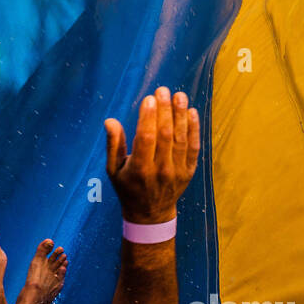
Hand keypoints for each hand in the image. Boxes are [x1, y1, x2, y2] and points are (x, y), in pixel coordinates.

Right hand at [104, 87, 199, 224]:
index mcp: (139, 169)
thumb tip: (110, 121)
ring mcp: (177, 171)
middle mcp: (160, 170)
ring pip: (181, 139)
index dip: (148, 117)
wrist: (150, 214)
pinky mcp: (188, 171)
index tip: (149, 98)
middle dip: (164, 110)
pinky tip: (191, 112)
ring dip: (180, 115)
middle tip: (163, 90)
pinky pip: (193, 148)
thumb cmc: (128, 188)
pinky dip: (194, 129)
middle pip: (165, 135)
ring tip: (178, 95)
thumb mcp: (113, 170)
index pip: (146, 138)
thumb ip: (113, 144)